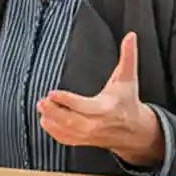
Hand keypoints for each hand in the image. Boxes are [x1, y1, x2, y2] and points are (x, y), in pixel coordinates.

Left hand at [36, 32, 164, 166]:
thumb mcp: (128, 78)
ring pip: (66, 131)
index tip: (52, 93)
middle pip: (71, 121)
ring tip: (41, 107)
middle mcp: (96, 124)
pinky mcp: (83, 140)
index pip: (83, 106)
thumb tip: (131, 35)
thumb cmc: (128, 100)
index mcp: (105, 108)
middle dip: (54, 112)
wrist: (134, 130)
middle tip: (41, 101)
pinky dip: (53, 131)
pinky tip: (45, 119)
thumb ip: (129, 56)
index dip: (67, 100)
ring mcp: (88, 134)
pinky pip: (65, 139)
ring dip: (51, 120)